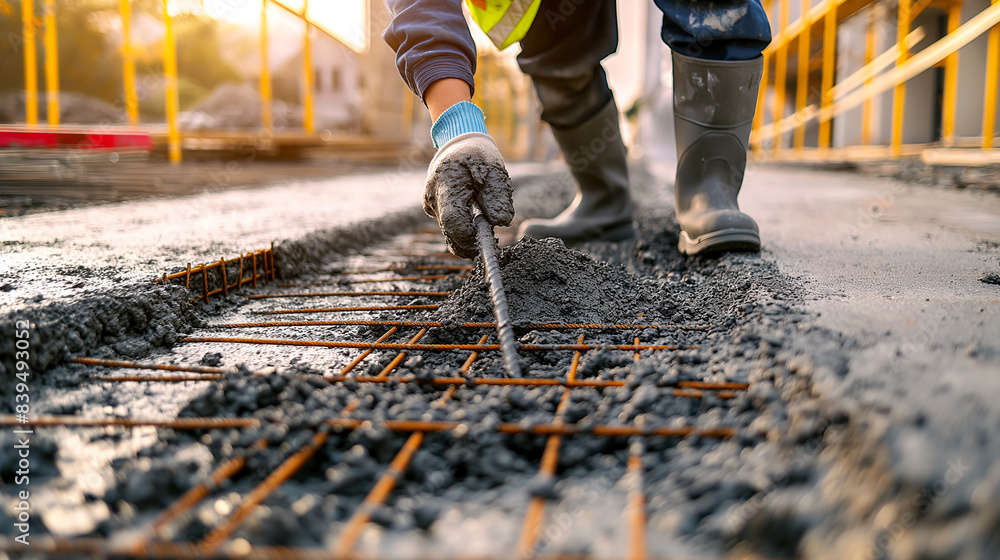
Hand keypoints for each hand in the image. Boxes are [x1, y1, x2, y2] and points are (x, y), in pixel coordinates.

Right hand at [424, 132, 514, 257]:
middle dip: (470, 240)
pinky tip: (473, 217)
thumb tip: (500, 222)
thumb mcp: (494, 171)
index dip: (469, 236)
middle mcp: (432, 197)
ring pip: (449, 231)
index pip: (453, 221)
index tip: (488, 240)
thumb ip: (498, 197)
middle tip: (490, 240)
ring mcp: (431, 204)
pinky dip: (462, 226)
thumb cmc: (479, 156)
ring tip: (484, 224)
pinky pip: (448, 224)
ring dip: (467, 234)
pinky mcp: (433, 208)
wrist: (458, 144)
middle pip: (450, 231)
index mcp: (445, 184)